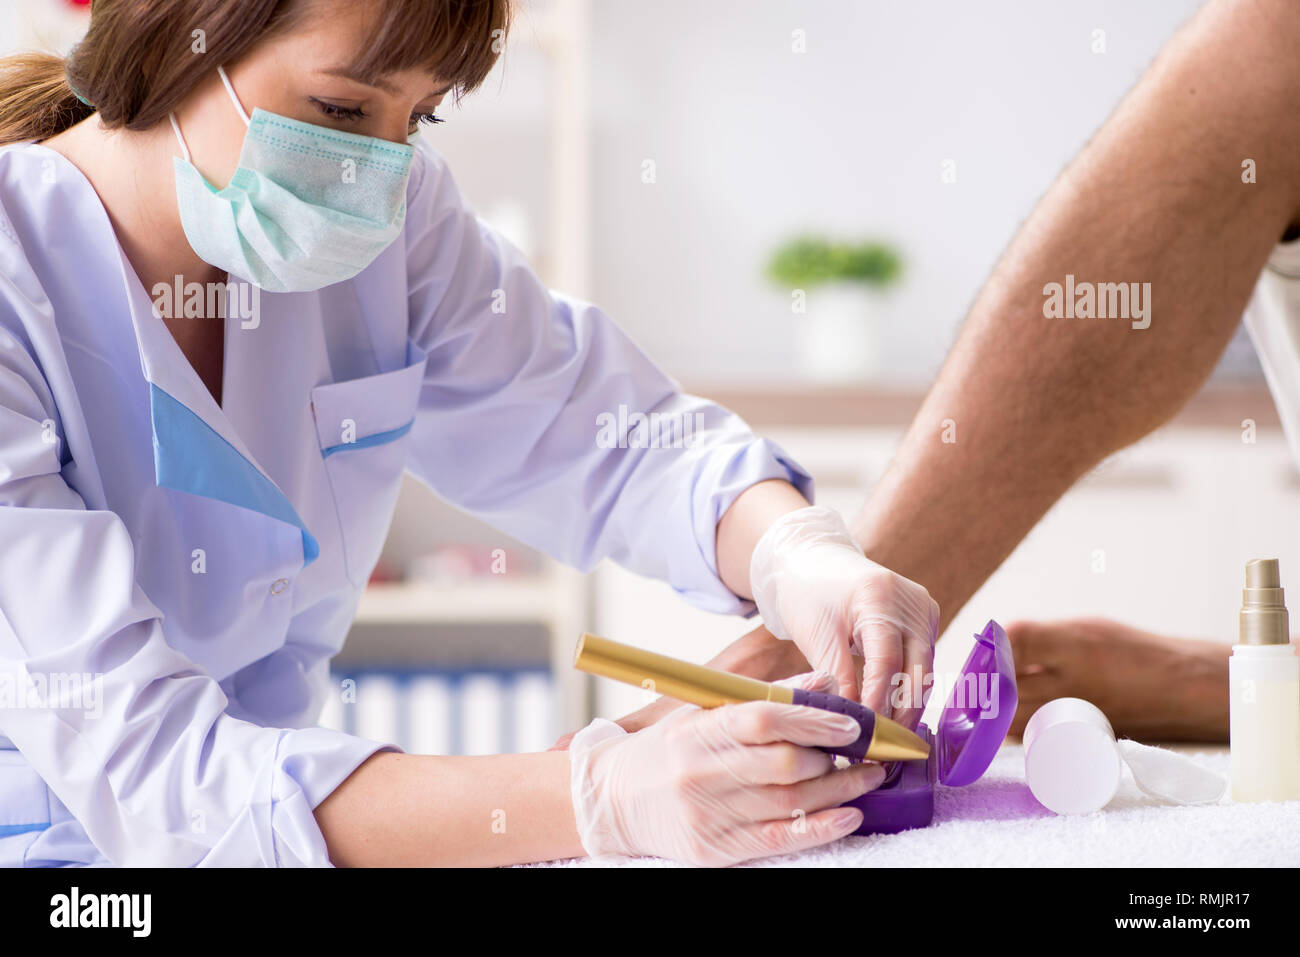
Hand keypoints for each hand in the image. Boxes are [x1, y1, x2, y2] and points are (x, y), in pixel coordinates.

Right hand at [567, 671, 886, 865]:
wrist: (611, 800)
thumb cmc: (667, 750)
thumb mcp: (704, 712)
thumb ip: (763, 698)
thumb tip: (824, 681)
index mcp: (697, 731)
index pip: (762, 717)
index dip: (813, 718)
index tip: (852, 721)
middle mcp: (701, 773)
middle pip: (784, 765)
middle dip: (834, 758)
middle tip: (867, 750)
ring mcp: (708, 814)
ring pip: (790, 803)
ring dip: (840, 790)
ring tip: (869, 777)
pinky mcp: (715, 849)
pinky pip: (780, 839)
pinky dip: (822, 828)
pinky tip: (850, 814)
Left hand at [750, 505, 938, 728]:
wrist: (815, 560)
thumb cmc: (808, 593)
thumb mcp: (816, 634)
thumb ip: (836, 677)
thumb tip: (851, 722)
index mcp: (880, 597)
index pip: (886, 662)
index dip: (879, 704)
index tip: (867, 737)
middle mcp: (913, 602)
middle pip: (916, 670)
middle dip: (902, 715)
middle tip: (885, 751)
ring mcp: (924, 609)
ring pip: (923, 671)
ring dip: (908, 706)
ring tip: (889, 741)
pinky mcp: (925, 619)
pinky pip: (921, 662)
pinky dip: (908, 688)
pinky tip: (895, 717)